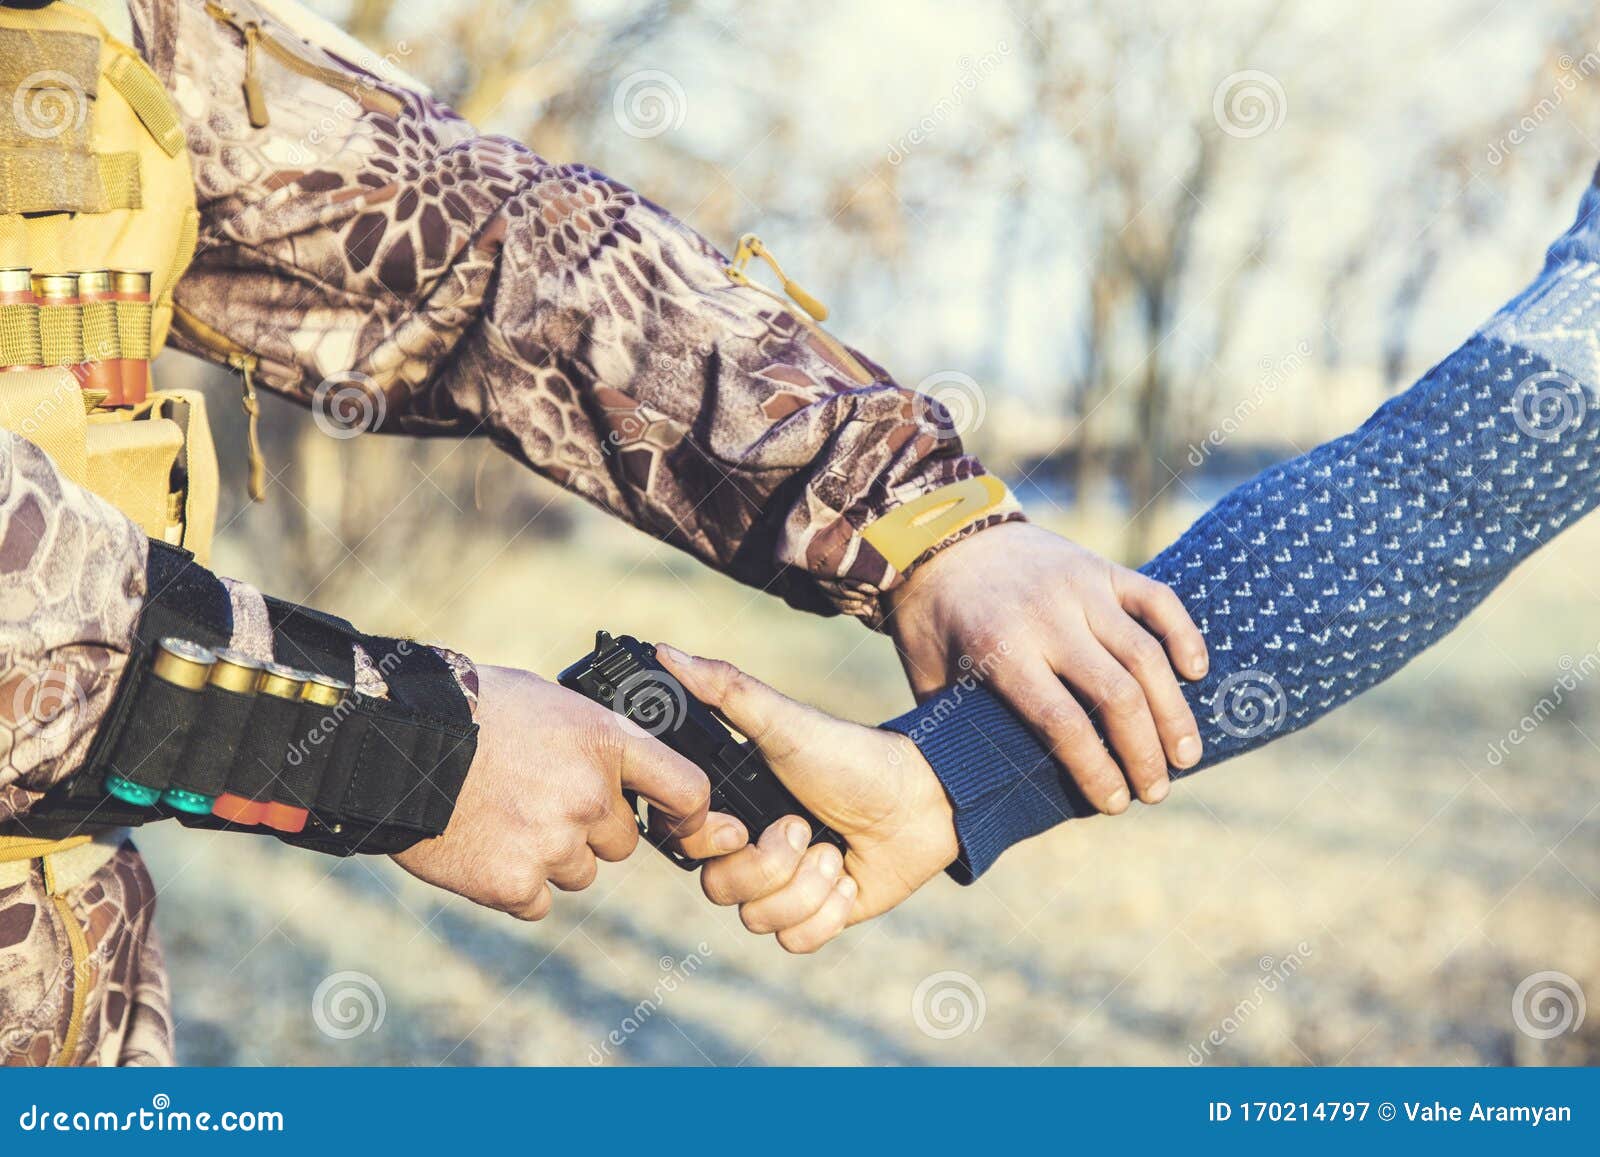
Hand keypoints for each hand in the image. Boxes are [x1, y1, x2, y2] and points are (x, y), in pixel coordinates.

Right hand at [393, 665, 709, 919]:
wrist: (396, 740)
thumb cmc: (472, 709)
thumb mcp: (552, 703)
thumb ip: (597, 742)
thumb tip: (627, 775)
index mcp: (607, 743)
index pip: (687, 790)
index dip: (691, 815)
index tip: (683, 824)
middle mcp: (590, 798)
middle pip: (620, 840)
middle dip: (589, 828)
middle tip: (537, 799)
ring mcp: (553, 845)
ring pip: (578, 871)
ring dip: (549, 855)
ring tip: (501, 815)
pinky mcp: (513, 884)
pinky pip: (535, 899)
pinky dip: (513, 883)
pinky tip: (481, 845)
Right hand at [656, 646, 955, 953]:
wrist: (921, 801)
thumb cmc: (850, 755)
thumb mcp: (785, 721)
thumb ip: (724, 690)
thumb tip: (665, 650)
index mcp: (735, 807)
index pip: (687, 844)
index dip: (713, 842)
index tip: (745, 824)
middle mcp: (751, 850)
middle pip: (721, 890)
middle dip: (772, 864)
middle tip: (807, 829)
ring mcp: (783, 887)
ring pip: (760, 920)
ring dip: (809, 885)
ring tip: (837, 851)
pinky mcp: (817, 916)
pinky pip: (796, 942)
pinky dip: (827, 913)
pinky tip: (849, 878)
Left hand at [885, 522, 1207, 812]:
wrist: (937, 535)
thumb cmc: (932, 621)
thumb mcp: (929, 676)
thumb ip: (960, 726)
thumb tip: (985, 790)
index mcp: (1000, 649)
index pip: (1063, 723)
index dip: (1097, 770)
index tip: (1116, 804)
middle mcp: (1047, 617)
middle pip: (1117, 694)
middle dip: (1144, 751)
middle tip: (1157, 790)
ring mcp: (1080, 587)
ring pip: (1146, 654)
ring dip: (1173, 711)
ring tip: (1185, 755)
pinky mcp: (1101, 568)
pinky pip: (1158, 600)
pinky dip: (1183, 636)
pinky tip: (1196, 674)